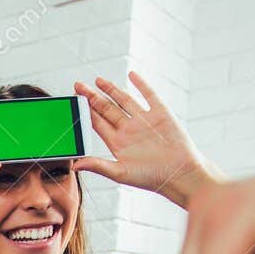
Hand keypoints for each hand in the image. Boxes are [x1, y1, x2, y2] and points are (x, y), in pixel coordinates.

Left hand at [74, 73, 213, 206]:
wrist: (180, 174)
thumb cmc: (151, 178)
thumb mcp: (121, 173)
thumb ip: (98, 166)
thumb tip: (75, 165)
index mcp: (117, 143)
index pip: (96, 123)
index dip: (85, 112)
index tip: (74, 100)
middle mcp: (128, 130)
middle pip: (106, 109)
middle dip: (92, 97)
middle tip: (78, 85)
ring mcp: (144, 120)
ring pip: (124, 101)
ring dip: (111, 90)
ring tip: (98, 80)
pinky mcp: (160, 114)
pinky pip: (149, 95)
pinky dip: (141, 85)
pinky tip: (132, 75)